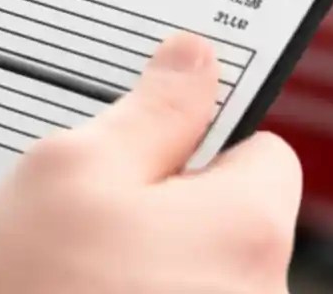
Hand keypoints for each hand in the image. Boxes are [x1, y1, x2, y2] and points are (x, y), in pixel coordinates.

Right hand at [0, 34, 301, 293]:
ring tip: (76, 277)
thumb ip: (148, 109)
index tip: (153, 146)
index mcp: (247, 229)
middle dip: (169, 211)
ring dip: (151, 268)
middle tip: (92, 220)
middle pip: (231, 220)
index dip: (197, 141)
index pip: (263, 149)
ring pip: (200, 273)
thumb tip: (194, 61)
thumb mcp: (69, 171)